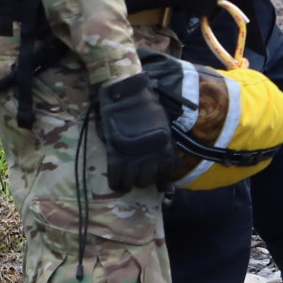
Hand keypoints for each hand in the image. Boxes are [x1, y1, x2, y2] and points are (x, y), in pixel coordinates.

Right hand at [95, 71, 173, 192]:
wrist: (128, 95)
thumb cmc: (146, 104)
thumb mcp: (162, 123)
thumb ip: (161, 140)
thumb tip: (162, 153)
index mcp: (165, 146)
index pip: (167, 172)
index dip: (163, 182)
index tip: (160, 187)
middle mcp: (151, 155)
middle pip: (148, 179)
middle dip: (144, 181)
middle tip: (139, 179)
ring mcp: (133, 156)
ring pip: (133, 181)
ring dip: (130, 184)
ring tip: (127, 184)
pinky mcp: (116, 155)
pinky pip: (116, 177)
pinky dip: (116, 184)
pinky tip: (116, 185)